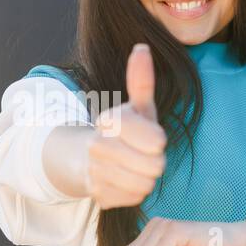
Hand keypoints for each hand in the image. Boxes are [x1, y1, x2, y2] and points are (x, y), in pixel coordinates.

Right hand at [82, 44, 167, 209]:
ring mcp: (95, 173)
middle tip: (143, 154)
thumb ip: (141, 80)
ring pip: (145, 184)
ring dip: (146, 178)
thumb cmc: (124, 131)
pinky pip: (134, 199)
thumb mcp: (137, 107)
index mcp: (110, 121)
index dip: (157, 140)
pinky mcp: (98, 196)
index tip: (148, 137)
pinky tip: (124, 180)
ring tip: (134, 167)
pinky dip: (134, 192)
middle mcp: (97, 146)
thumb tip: (142, 47)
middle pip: (154, 166)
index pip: (157, 141)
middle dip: (154, 161)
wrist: (88, 158)